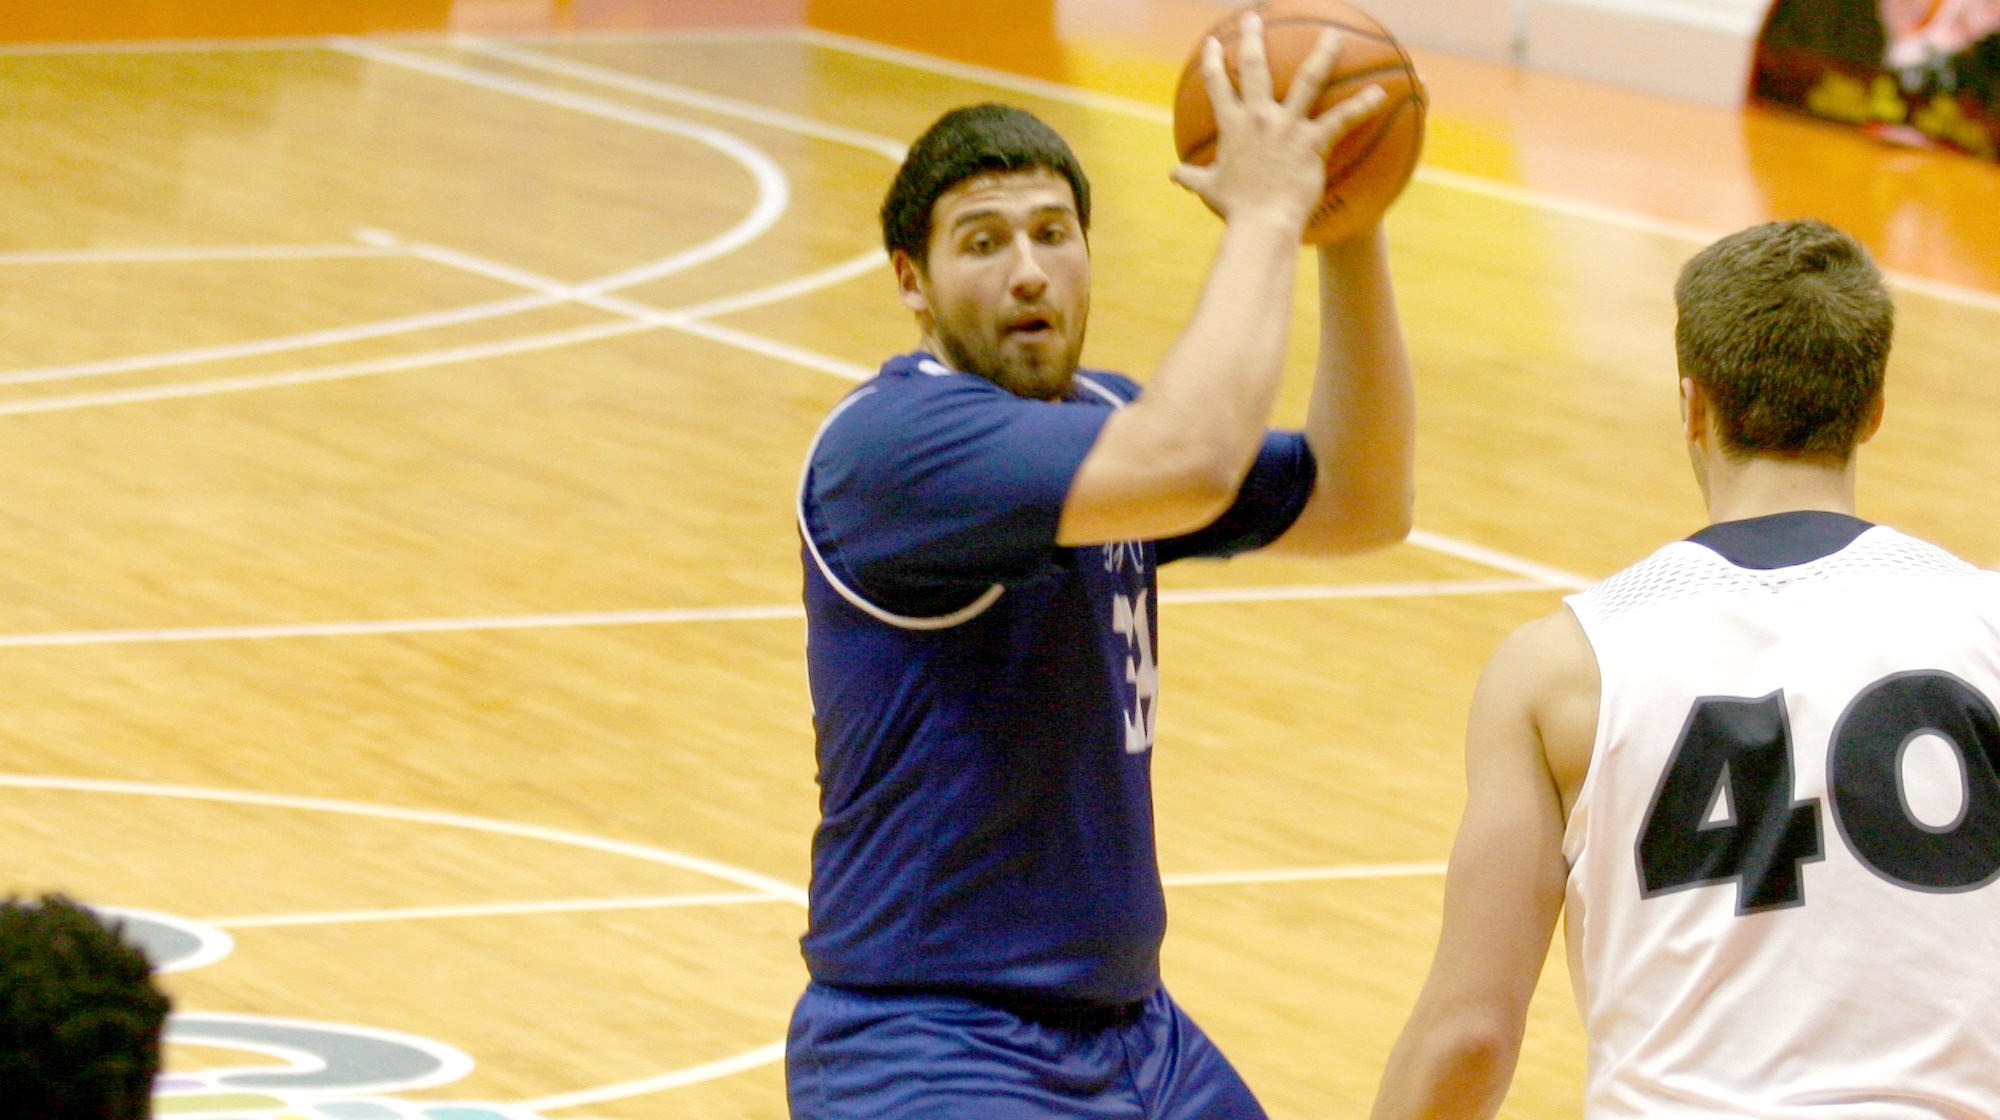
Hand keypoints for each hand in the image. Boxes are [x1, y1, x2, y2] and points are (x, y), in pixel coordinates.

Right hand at [1170, 12, 1387, 230]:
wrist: (1261, 224)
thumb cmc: (1236, 209)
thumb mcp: (1209, 189)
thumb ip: (1191, 177)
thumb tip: (1172, 176)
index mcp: (1233, 126)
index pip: (1217, 85)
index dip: (1213, 61)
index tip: (1212, 42)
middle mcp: (1258, 118)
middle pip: (1254, 68)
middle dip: (1252, 38)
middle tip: (1254, 18)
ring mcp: (1286, 127)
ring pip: (1308, 81)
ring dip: (1322, 55)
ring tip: (1333, 34)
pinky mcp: (1311, 142)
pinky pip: (1341, 119)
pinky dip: (1362, 105)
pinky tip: (1381, 93)